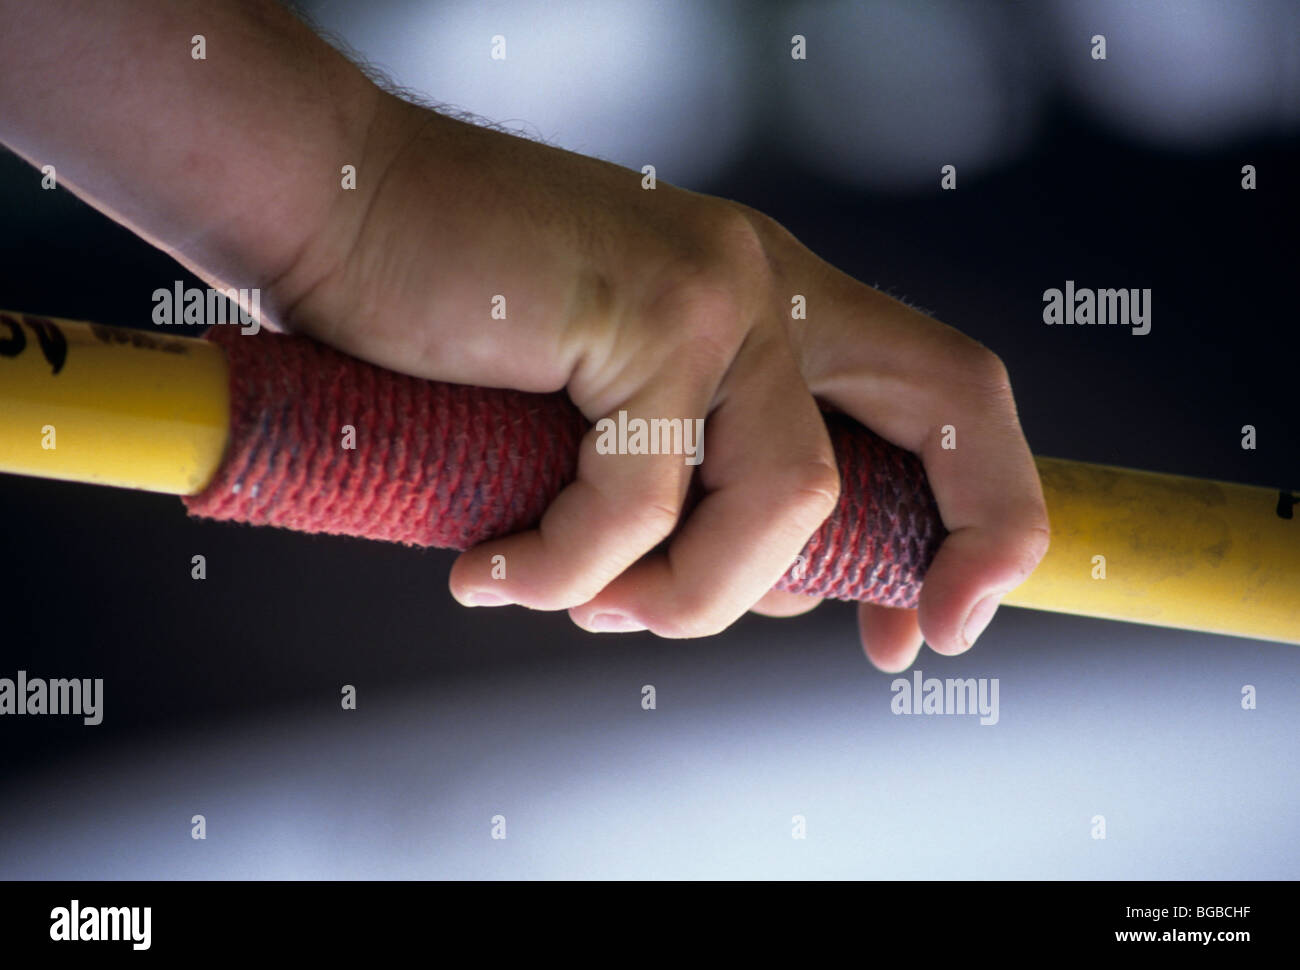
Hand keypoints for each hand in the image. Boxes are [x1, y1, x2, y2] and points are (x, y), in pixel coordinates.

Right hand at [272, 95, 1050, 669]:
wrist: (335, 202)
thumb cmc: (448, 323)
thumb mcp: (597, 414)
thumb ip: (681, 486)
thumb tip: (731, 595)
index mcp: (773, 305)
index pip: (935, 396)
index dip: (970, 511)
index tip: (920, 622)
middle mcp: (770, 286)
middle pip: (955, 400)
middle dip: (975, 538)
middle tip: (899, 648)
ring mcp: (717, 290)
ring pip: (789, 501)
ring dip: (690, 598)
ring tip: (584, 605)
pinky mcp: (646, 314)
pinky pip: (640, 505)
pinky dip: (564, 570)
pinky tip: (490, 574)